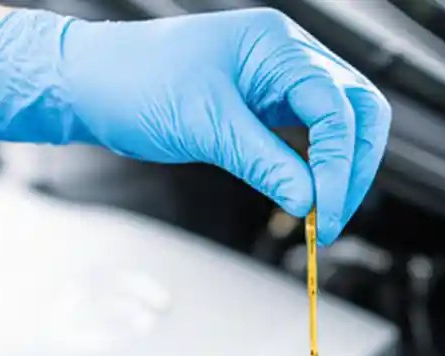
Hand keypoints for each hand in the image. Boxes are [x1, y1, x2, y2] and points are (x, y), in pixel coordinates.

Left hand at [0, 8, 391, 243]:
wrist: (88, 80)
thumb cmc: (132, 83)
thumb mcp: (203, 127)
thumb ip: (264, 163)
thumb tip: (309, 201)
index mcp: (276, 45)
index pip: (336, 107)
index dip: (339, 167)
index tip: (324, 216)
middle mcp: (286, 54)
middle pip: (356, 109)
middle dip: (353, 167)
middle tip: (331, 220)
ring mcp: (277, 76)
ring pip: (339, 122)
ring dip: (338, 168)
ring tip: (319, 215)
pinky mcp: (263, 101)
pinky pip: (307, 132)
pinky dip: (312, 165)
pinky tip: (302, 194)